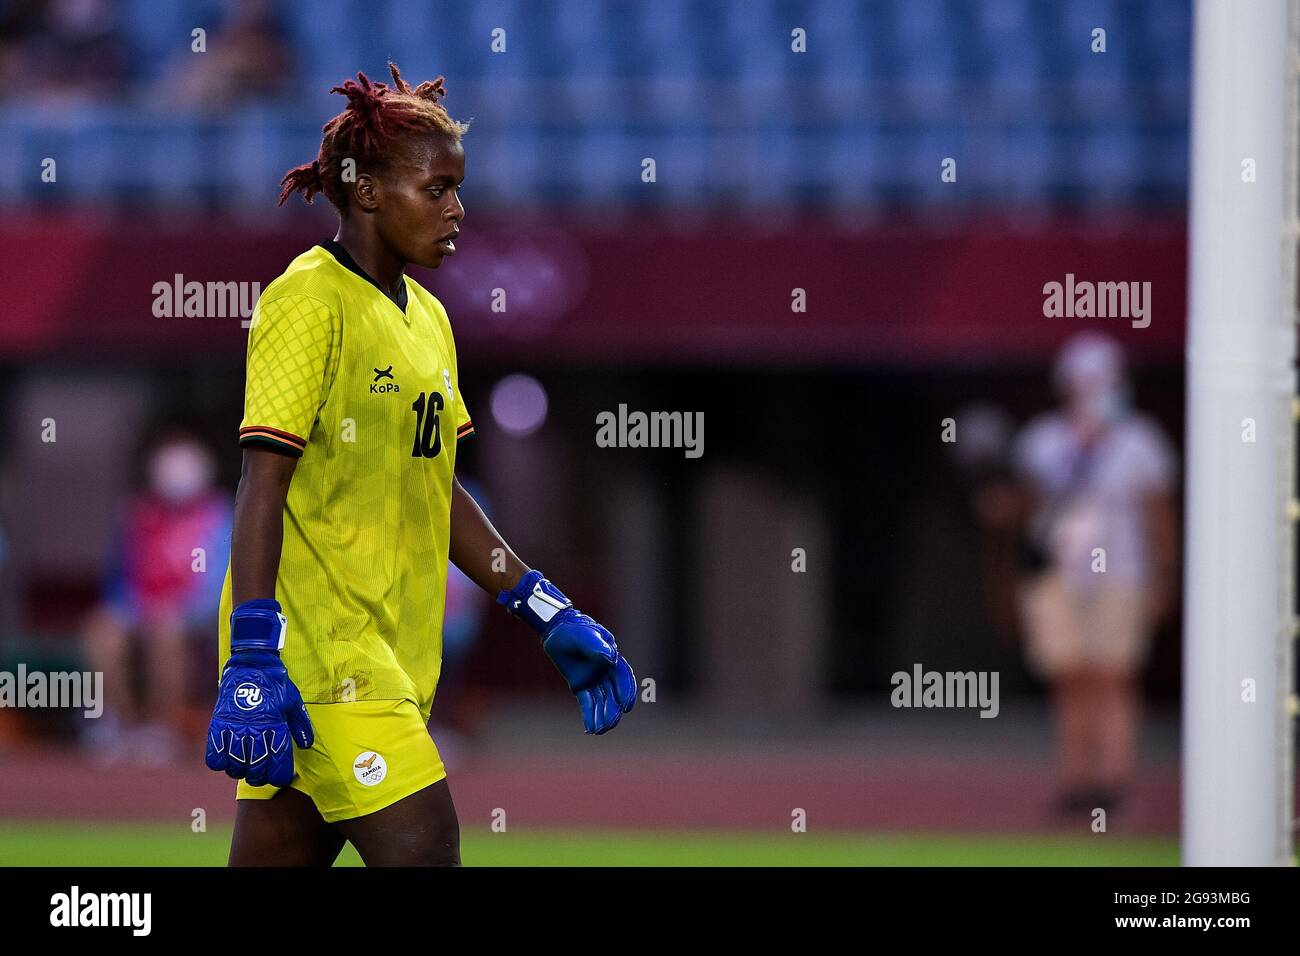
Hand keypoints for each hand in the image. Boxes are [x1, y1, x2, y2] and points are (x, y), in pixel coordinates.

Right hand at [204, 599, 313, 786]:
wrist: (251, 665)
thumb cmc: (275, 685)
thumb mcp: (293, 702)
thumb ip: (300, 725)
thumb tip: (306, 746)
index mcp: (275, 726)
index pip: (277, 762)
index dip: (278, 776)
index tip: (279, 778)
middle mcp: (254, 731)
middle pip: (255, 769)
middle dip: (259, 777)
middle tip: (260, 775)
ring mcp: (234, 729)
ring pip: (235, 766)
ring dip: (240, 771)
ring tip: (243, 768)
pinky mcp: (218, 726)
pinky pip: (214, 756)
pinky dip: (219, 763)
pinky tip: (226, 759)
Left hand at [499, 571, 635, 733]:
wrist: (556, 630)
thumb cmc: (573, 630)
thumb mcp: (584, 635)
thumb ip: (597, 646)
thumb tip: (611, 659)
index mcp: (611, 658)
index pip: (622, 678)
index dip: (626, 692)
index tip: (626, 707)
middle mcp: (605, 671)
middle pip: (613, 694)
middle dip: (613, 710)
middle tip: (609, 725)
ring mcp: (593, 679)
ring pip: (601, 701)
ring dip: (602, 716)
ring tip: (599, 731)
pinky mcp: (580, 685)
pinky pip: (587, 702)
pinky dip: (589, 715)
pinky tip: (590, 729)